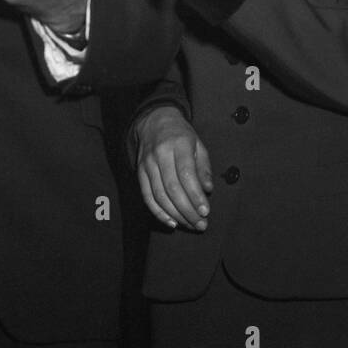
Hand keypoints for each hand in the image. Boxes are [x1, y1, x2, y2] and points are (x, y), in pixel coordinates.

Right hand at [135, 105, 212, 230]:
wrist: (154, 122)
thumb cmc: (181, 135)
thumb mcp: (198, 144)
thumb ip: (204, 167)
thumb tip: (207, 190)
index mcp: (178, 144)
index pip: (186, 174)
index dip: (195, 195)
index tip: (205, 211)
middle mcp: (160, 155)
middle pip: (173, 188)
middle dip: (188, 210)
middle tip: (201, 224)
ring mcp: (147, 164)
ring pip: (160, 196)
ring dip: (176, 215)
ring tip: (191, 225)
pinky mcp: (139, 173)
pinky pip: (147, 197)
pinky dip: (159, 213)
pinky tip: (172, 223)